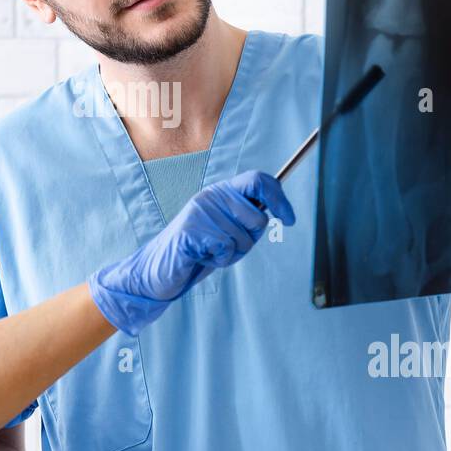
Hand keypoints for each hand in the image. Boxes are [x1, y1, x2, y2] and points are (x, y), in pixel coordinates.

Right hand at [88, 170, 295, 335]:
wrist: (159, 270)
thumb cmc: (198, 251)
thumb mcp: (226, 230)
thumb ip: (246, 218)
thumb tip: (275, 209)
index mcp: (221, 192)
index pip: (258, 180)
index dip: (280, 198)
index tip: (290, 219)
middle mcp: (211, 196)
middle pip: (257, 217)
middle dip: (250, 240)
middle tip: (228, 247)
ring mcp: (200, 212)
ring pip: (243, 238)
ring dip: (232, 255)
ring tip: (210, 252)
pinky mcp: (191, 230)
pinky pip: (225, 248)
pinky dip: (219, 260)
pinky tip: (202, 256)